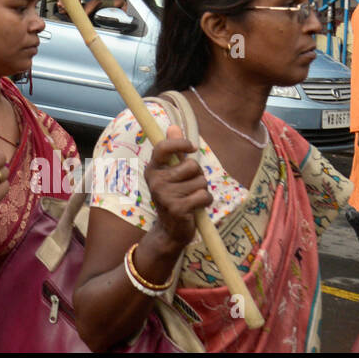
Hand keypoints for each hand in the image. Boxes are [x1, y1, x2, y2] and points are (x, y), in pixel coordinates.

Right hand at [144, 124, 211, 249]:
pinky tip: (195, 207)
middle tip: (189, 187)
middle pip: (192, 165)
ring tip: (191, 198)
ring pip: (201, 181)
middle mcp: (156, 180)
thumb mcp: (172, 173)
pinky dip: (205, 201)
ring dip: (202, 190)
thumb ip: (174, 151)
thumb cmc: (174, 197)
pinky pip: (204, 196)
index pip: (163, 147)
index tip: (192, 147)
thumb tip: (174, 127)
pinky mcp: (177, 208)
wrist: (170, 230)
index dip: (180, 143)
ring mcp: (165, 195)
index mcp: (153, 169)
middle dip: (198, 176)